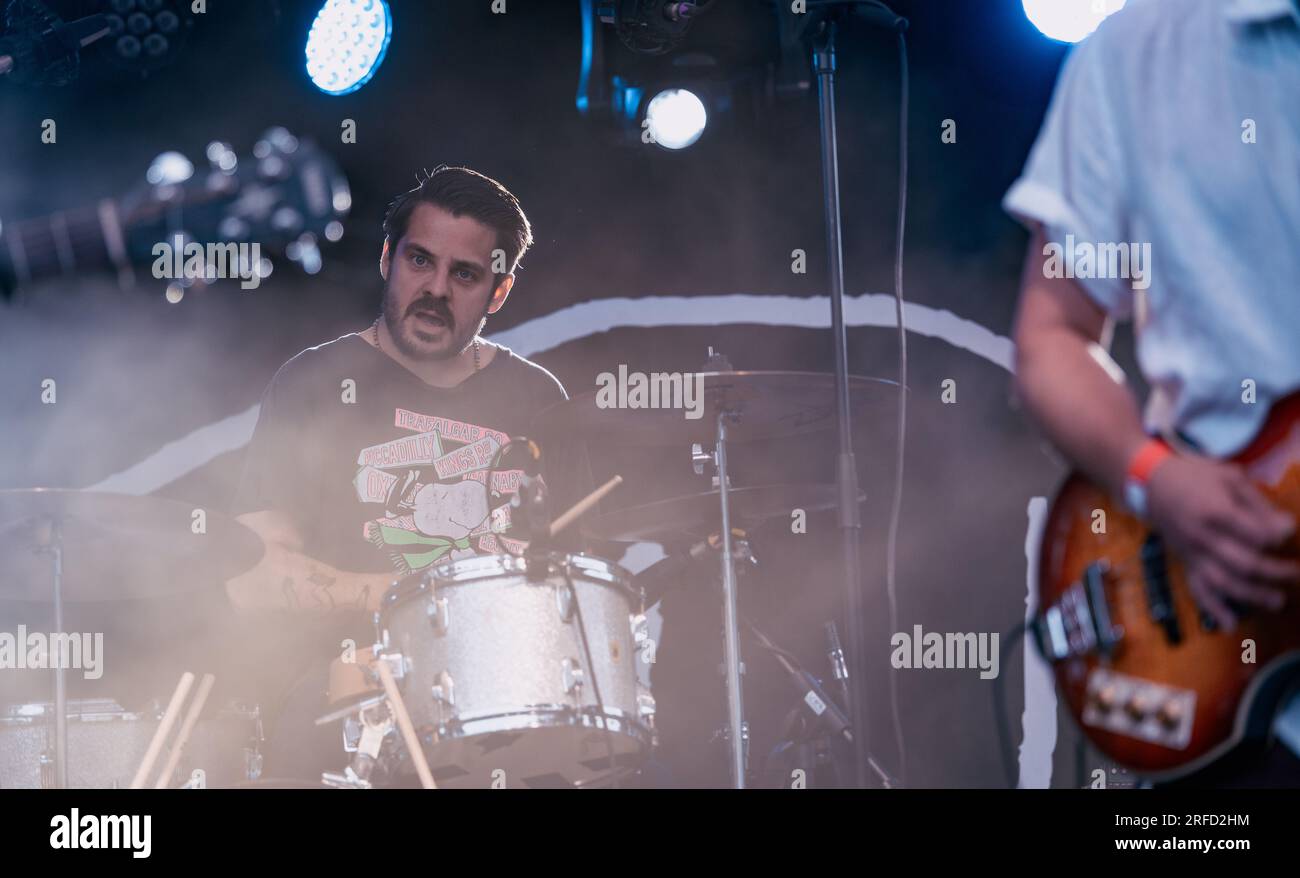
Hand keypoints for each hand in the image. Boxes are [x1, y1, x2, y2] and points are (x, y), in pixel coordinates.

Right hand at [1145, 454, 1298, 629]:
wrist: (1150, 483)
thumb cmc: (1194, 475)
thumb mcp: (1228, 477)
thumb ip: (1257, 504)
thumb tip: (1287, 527)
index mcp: (1215, 512)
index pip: (1255, 534)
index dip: (1277, 536)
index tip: (1291, 532)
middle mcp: (1203, 538)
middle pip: (1245, 563)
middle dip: (1275, 571)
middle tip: (1296, 572)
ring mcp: (1193, 553)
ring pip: (1225, 582)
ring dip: (1253, 595)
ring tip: (1277, 600)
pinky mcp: (1186, 562)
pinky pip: (1197, 589)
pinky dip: (1213, 609)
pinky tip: (1230, 623)